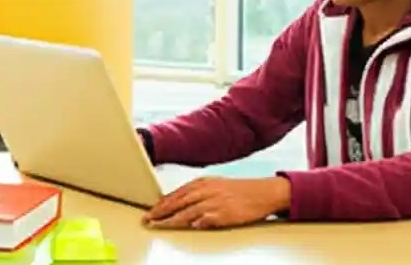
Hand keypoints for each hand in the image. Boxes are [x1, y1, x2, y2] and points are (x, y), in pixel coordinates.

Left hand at [143, 176, 290, 229]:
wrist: (263, 192)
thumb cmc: (238, 190)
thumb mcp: (215, 185)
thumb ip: (196, 193)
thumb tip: (178, 202)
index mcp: (202, 183)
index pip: (176, 194)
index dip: (161, 204)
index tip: (149, 212)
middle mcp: (206, 191)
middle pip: (178, 203)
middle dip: (160, 212)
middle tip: (148, 220)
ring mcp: (215, 202)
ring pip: (188, 212)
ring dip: (172, 220)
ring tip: (160, 226)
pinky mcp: (225, 213)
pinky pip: (207, 219)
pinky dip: (196, 222)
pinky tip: (188, 226)